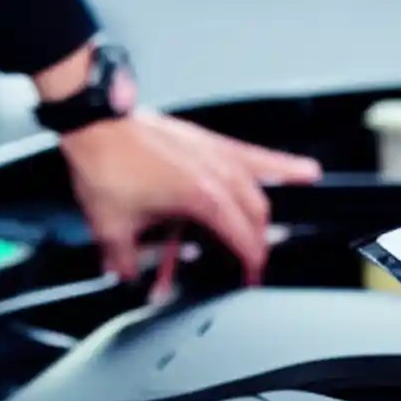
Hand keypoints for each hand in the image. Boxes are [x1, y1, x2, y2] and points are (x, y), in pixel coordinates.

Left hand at [59, 110, 321, 285]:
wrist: (95, 123)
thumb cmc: (106, 163)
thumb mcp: (112, 226)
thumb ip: (124, 259)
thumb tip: (126, 274)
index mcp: (202, 197)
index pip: (242, 238)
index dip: (250, 262)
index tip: (250, 277)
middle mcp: (216, 172)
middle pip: (256, 212)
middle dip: (260, 239)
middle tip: (254, 257)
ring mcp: (213, 152)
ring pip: (262, 178)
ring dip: (274, 197)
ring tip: (306, 189)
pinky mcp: (205, 139)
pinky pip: (250, 154)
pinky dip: (275, 163)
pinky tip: (296, 165)